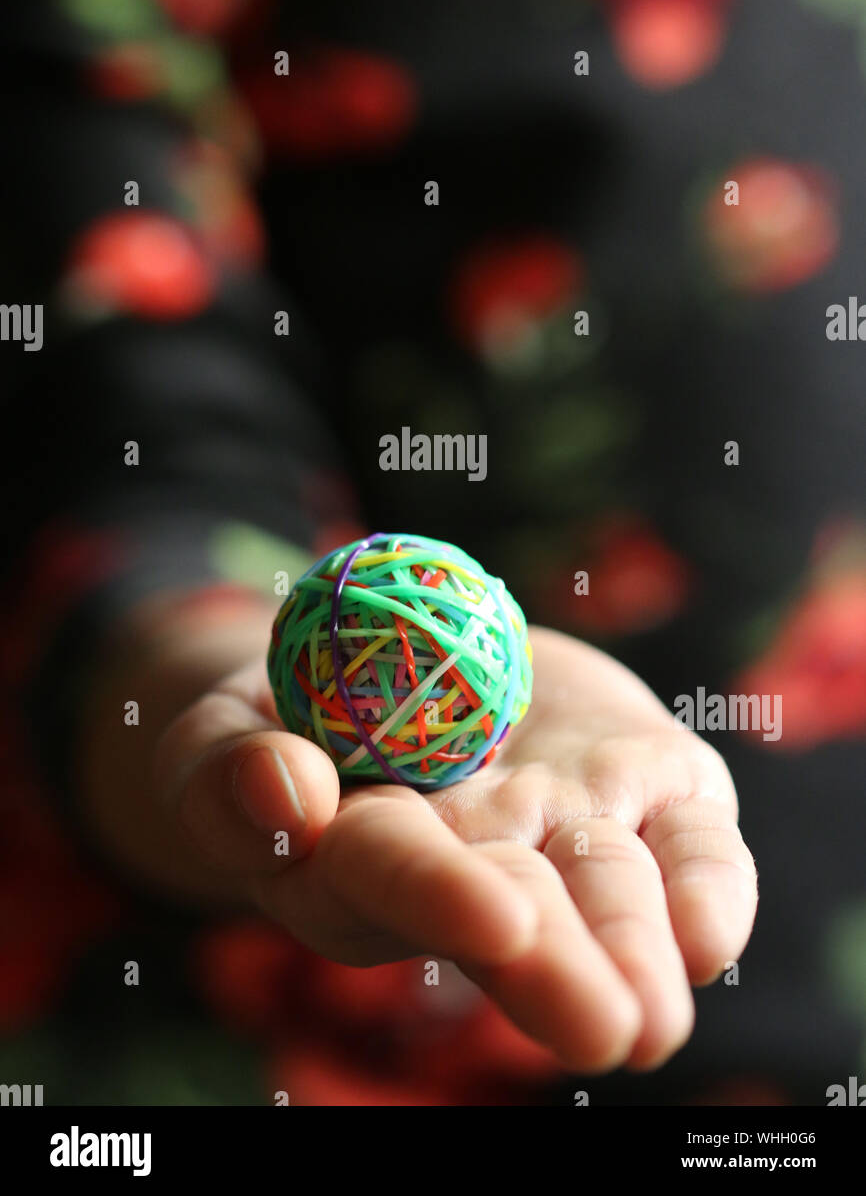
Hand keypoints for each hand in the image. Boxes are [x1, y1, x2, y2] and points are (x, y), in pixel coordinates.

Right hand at [149, 622, 755, 1072]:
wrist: (412, 666)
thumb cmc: (289, 726)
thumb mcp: (220, 735)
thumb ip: (227, 773)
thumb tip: (285, 793)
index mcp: (362, 859)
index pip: (394, 878)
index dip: (439, 894)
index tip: (494, 919)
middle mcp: (479, 861)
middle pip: (518, 912)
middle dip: (559, 968)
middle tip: (609, 1029)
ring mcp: (569, 821)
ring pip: (610, 888)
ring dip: (636, 944)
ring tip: (656, 1021)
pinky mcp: (648, 779)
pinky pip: (692, 839)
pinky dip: (707, 882)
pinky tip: (710, 931)